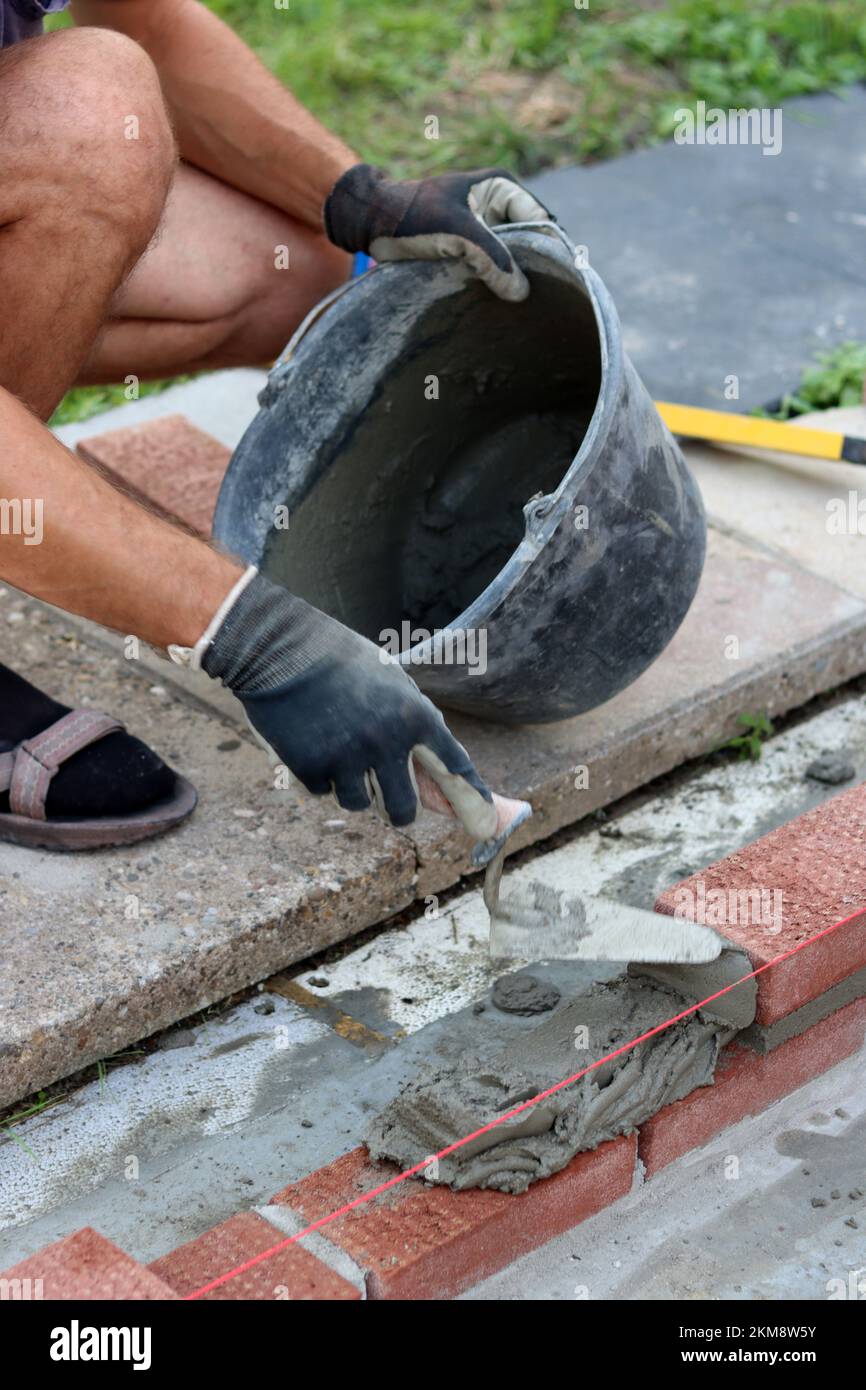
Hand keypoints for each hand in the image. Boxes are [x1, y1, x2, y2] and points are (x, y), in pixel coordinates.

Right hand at [200, 571, 496, 836]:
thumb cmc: (342, 663)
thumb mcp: (392, 685)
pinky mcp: (313, 768)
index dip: (473, 800)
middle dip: (399, 810)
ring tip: (338, 746)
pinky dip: (320, 775)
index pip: (454, 768)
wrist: (282, 649)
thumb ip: (415, 730)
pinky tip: (311, 740)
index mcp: (415, 716)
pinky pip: (324, 792)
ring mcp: (348, 758)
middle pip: (404, 809)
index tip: (487, 824)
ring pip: (360, 803)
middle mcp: (387, 742)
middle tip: (394, 805)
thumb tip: (436, 782)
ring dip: (353, 786)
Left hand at [324, 164, 552, 301]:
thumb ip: (490, 258)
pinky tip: (504, 305)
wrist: (372, 224)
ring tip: (526, 307)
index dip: (551, 248)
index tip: (558, 280)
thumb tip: (521, 292)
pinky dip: (498, 284)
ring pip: (512, 258)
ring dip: (515, 279)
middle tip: (545, 300)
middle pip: (530, 241)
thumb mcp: (456, 232)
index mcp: (501, 188)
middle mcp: (498, 207)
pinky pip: (493, 269)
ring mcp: (485, 230)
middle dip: (535, 267)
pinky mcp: (471, 251)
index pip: (540, 219)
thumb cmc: (411, 216)